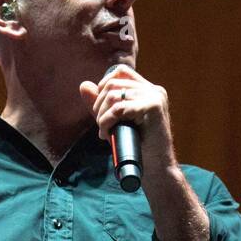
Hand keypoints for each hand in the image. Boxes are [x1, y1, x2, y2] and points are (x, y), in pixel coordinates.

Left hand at [78, 64, 178, 178]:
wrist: (157, 168)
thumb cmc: (137, 147)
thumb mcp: (115, 122)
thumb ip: (101, 104)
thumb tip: (84, 85)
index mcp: (147, 90)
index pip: (120, 72)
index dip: (103, 86)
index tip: (101, 109)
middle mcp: (153, 90)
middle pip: (113, 83)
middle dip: (99, 104)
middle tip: (101, 126)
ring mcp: (155, 96)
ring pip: (114, 95)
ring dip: (102, 115)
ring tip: (104, 131)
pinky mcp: (154, 106)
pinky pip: (120, 108)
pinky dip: (107, 121)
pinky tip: (107, 133)